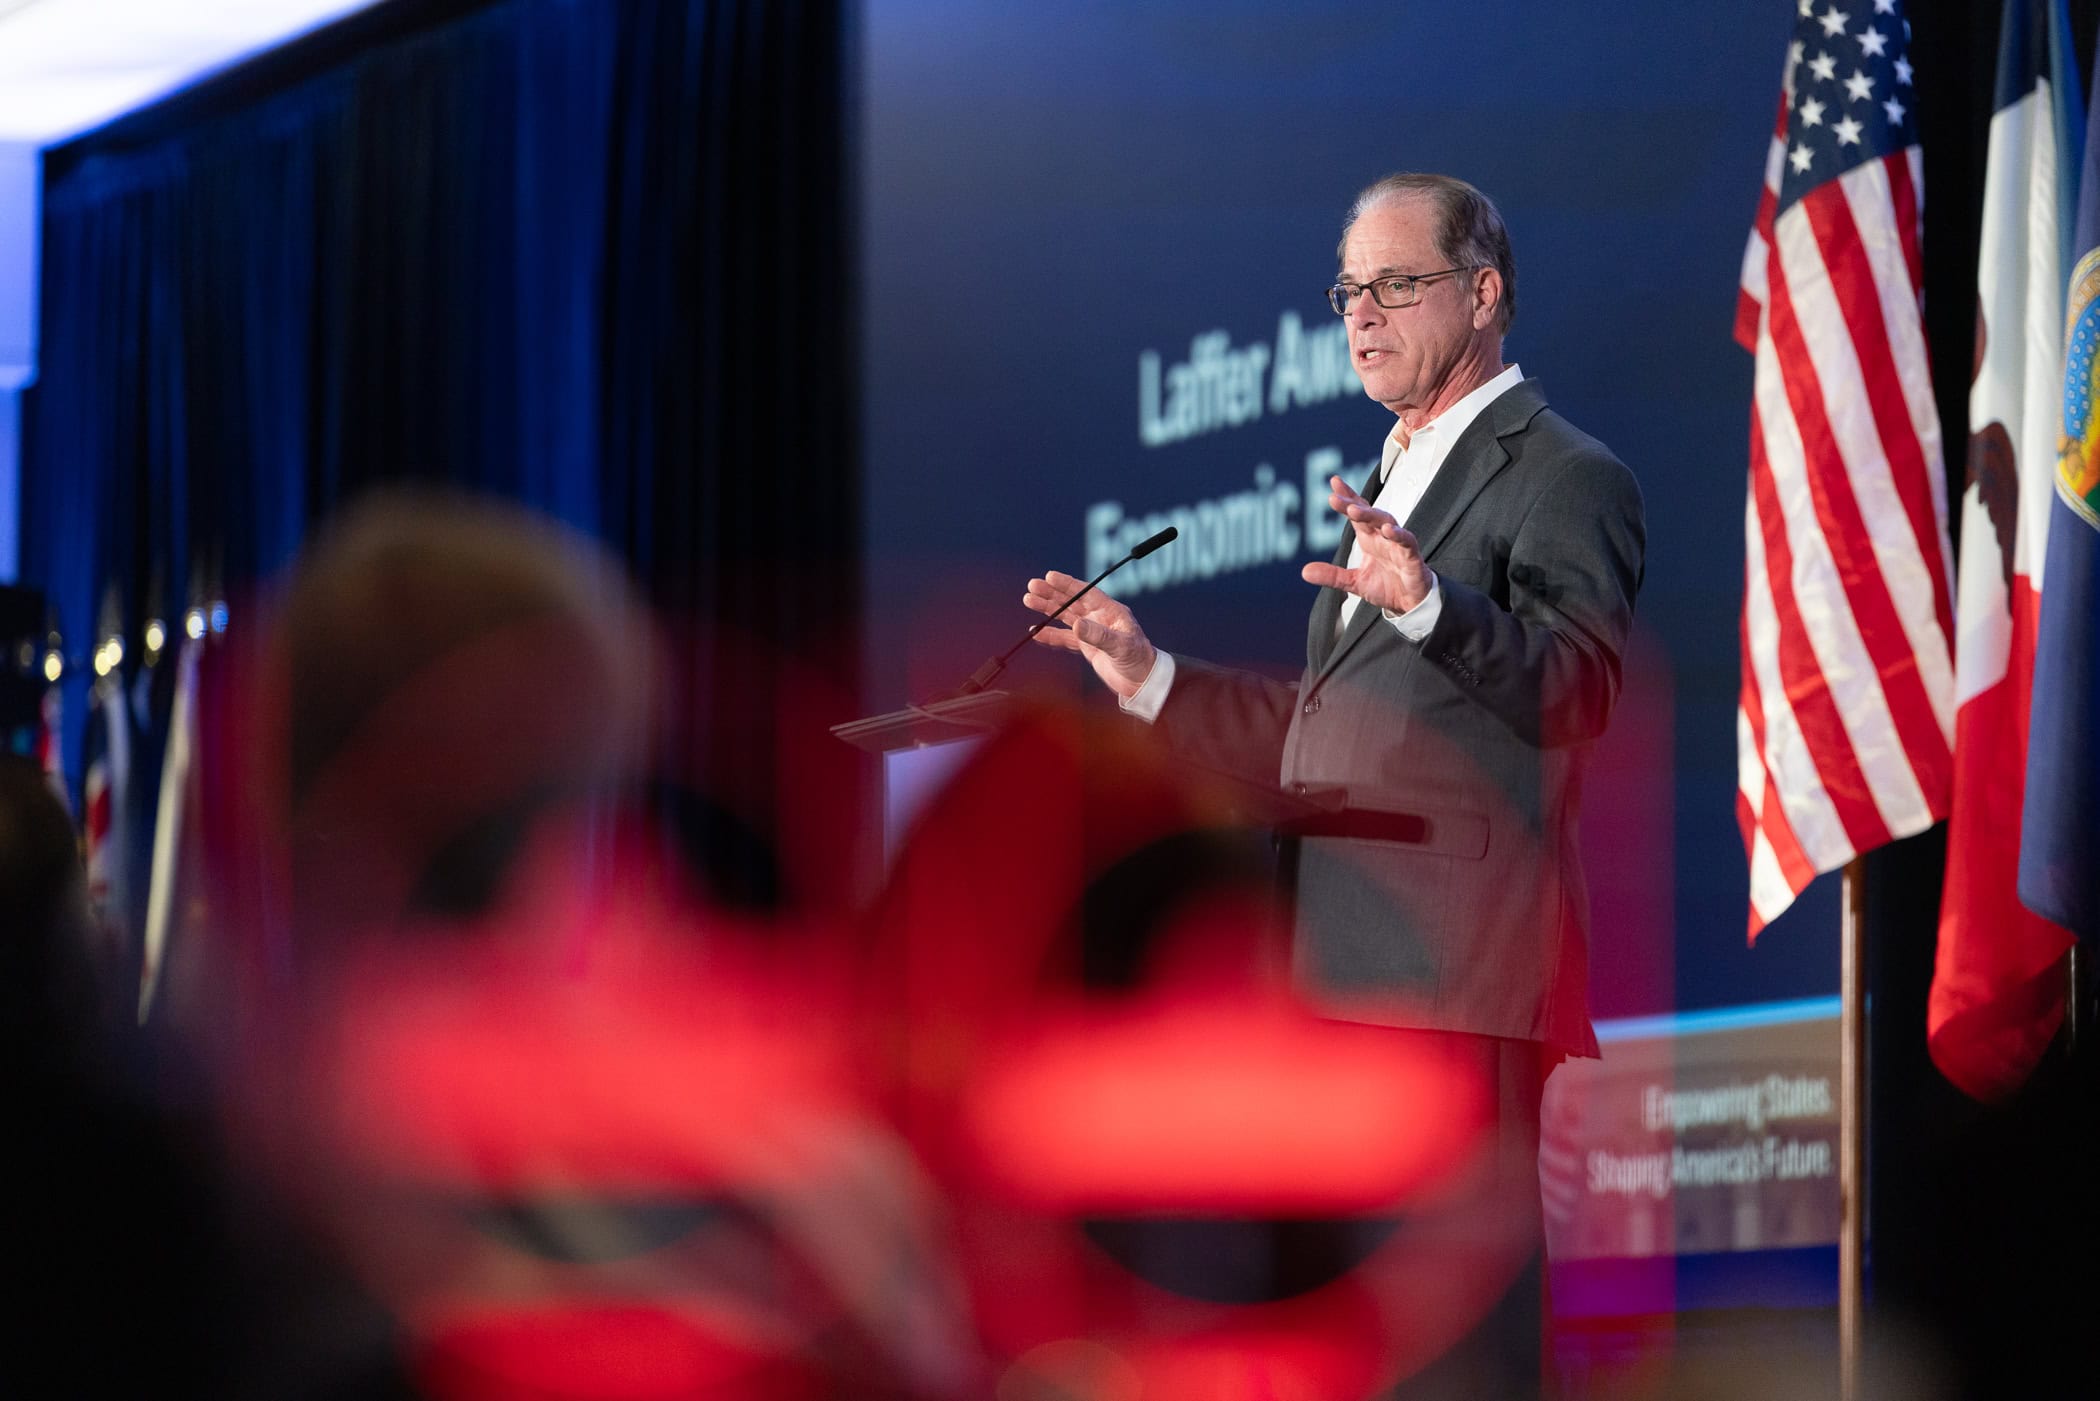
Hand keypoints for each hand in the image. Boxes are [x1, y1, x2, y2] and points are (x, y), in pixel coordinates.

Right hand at [1023, 571, 1157, 698]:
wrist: (1142, 682)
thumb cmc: (1139, 659)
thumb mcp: (1121, 646)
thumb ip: (1098, 635)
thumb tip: (1076, 624)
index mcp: (1110, 611)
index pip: (1085, 592)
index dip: (1067, 584)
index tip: (1049, 576)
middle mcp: (1099, 618)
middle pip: (1071, 601)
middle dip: (1051, 594)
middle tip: (1032, 586)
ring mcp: (1092, 632)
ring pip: (1065, 617)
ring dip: (1048, 610)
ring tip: (1029, 601)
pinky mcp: (1087, 647)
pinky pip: (1064, 638)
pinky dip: (1050, 635)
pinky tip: (1036, 632)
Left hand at [1300, 474, 1432, 612]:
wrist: (1410, 603)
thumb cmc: (1387, 586)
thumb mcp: (1354, 583)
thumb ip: (1331, 575)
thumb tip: (1304, 572)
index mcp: (1369, 538)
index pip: (1357, 512)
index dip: (1348, 497)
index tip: (1335, 482)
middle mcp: (1382, 537)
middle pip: (1369, 514)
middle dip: (1353, 504)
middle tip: (1336, 499)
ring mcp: (1398, 545)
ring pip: (1386, 522)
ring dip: (1371, 515)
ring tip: (1355, 511)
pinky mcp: (1411, 556)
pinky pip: (1406, 541)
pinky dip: (1399, 535)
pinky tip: (1389, 530)